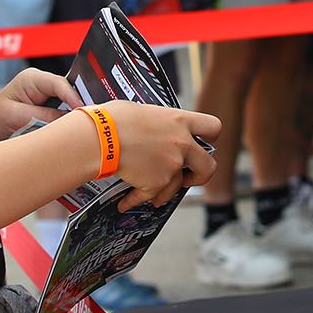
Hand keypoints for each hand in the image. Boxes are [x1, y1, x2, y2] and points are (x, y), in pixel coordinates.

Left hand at [0, 67, 76, 142]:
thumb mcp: (16, 117)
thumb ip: (44, 116)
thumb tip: (69, 119)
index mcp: (32, 78)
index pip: (60, 83)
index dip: (74, 97)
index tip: (82, 110)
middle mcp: (41, 86)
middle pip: (68, 93)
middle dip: (76, 107)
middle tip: (85, 121)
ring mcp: (45, 99)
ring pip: (67, 106)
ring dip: (69, 118)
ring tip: (75, 129)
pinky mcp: (46, 112)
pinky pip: (61, 117)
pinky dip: (63, 125)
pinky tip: (65, 133)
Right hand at [98, 100, 222, 208]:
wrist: (100, 139)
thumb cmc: (113, 119)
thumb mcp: (142, 111)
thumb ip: (158, 123)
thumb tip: (154, 128)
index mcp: (180, 120)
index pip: (213, 127)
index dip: (210, 138)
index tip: (202, 144)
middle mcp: (182, 144)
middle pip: (208, 166)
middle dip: (200, 175)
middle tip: (188, 176)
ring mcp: (172, 165)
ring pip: (177, 187)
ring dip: (164, 191)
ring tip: (151, 192)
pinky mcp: (157, 184)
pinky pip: (151, 196)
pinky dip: (136, 199)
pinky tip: (126, 201)